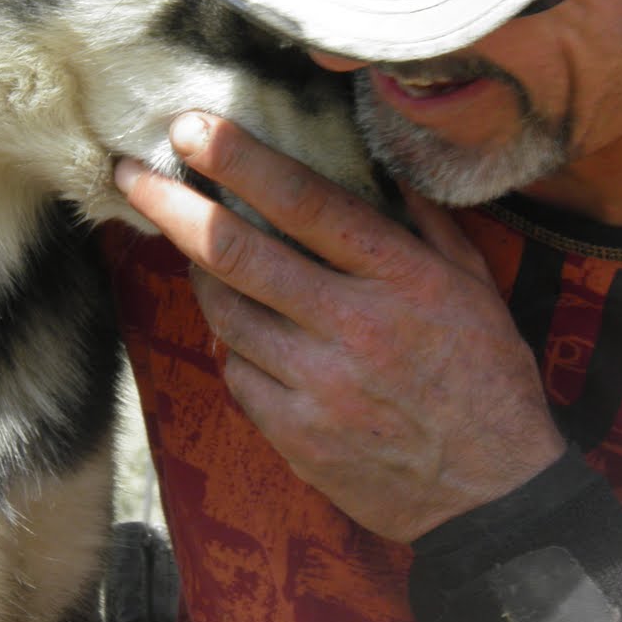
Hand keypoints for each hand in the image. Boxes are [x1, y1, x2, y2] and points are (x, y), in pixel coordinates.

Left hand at [114, 111, 566, 542]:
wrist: (493, 495)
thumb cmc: (487, 377)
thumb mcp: (475, 285)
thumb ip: (422, 222)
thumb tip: (373, 163)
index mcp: (401, 277)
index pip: (304, 202)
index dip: (240, 159)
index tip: (192, 126)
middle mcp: (353, 325)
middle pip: (238, 253)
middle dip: (173, 205)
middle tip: (128, 172)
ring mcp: (317, 385)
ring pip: (225, 313)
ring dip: (199, 271)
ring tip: (190, 245)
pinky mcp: (295, 435)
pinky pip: (238, 373)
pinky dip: (235, 344)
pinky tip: (246, 328)